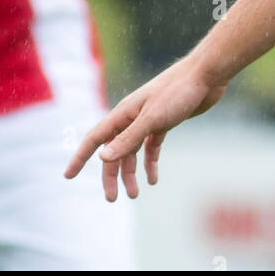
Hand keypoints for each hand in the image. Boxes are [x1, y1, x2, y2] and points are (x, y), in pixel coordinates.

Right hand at [63, 57, 226, 201]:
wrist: (207, 76)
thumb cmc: (178, 92)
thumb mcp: (152, 119)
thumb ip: (128, 139)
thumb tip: (103, 157)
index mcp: (122, 114)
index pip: (94, 139)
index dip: (80, 158)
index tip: (67, 176)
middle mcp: (131, 118)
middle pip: (114, 151)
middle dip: (111, 175)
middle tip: (113, 199)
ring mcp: (148, 120)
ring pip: (132, 151)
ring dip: (131, 173)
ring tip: (135, 194)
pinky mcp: (164, 123)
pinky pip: (151, 147)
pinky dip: (150, 163)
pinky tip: (153, 178)